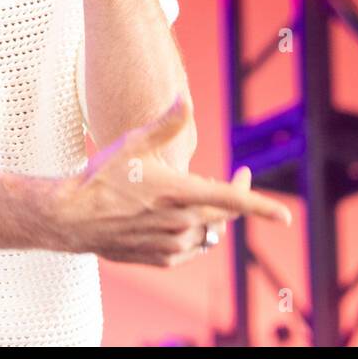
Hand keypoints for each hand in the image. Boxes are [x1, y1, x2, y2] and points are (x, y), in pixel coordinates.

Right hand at [49, 94, 292, 267]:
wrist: (72, 218)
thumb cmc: (103, 176)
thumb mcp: (133, 143)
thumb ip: (166, 123)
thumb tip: (185, 98)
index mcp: (177, 193)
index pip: (231, 200)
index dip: (261, 207)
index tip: (285, 218)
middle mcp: (179, 223)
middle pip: (225, 215)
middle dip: (238, 197)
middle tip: (240, 177)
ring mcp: (171, 245)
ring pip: (208, 231)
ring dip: (211, 215)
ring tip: (193, 196)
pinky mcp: (161, 259)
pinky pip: (191, 248)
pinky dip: (192, 233)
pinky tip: (174, 219)